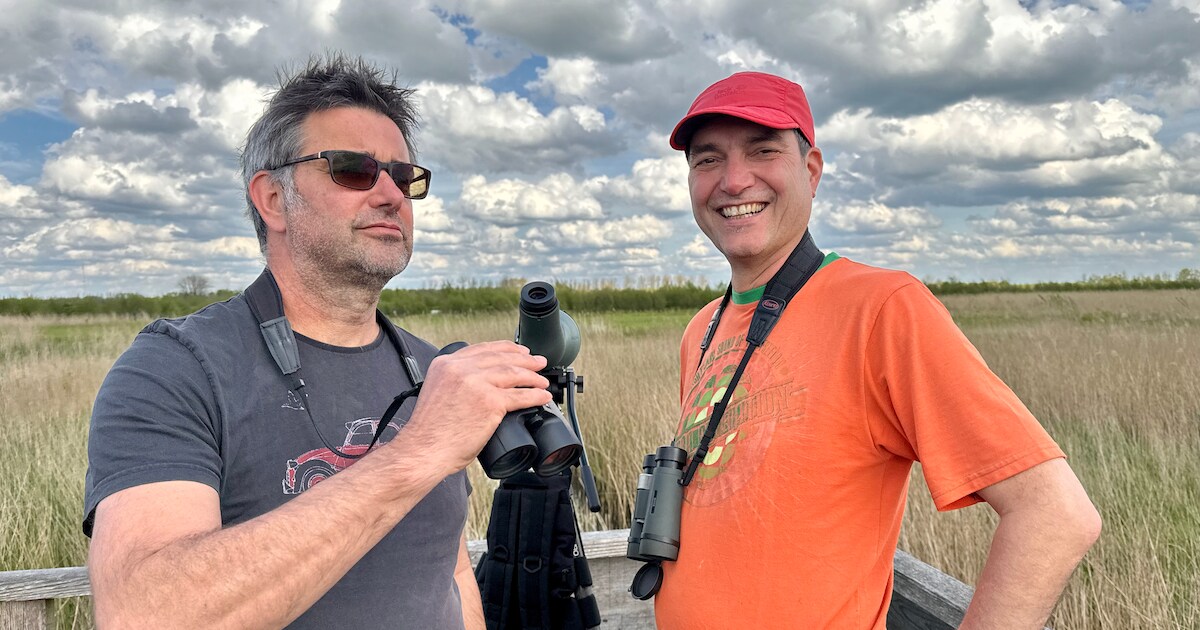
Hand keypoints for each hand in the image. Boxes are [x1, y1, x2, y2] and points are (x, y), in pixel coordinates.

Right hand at [402, 341, 551, 473]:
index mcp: (446, 364)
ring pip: (514, 373)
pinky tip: (543, 397)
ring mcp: (476, 383)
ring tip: (543, 381)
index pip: (483, 348)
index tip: (520, 351)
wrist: (423, 450)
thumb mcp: (438, 392)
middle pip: (501, 358)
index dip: (506, 348)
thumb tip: (482, 385)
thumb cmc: (430, 432)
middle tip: (538, 362)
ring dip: (533, 377)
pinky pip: (520, 395)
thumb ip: (457, 382)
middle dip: (525, 359)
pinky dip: (535, 396)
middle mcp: (460, 369)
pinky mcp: (489, 402)